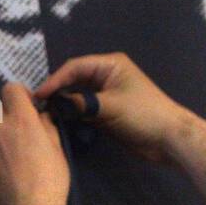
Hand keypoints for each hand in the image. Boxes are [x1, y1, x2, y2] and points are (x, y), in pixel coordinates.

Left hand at [0, 82, 69, 204]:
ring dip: (0, 129)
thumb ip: (46, 125)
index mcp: (21, 119)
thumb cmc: (51, 176)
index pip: (11, 88)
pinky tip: (8, 162)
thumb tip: (41, 116)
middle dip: (10, 112)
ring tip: (14, 146)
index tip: (30, 106)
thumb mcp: (57, 146)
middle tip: (24, 128)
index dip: (21, 94)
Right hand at [35, 52, 187, 163]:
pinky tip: (60, 121)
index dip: (55, 79)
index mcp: (110, 65)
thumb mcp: (110, 106)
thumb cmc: (143, 115)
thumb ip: (81, 104)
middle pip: (74, 79)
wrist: (168, 139)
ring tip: (44, 113)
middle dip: (57, 90)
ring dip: (65, 103)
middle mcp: (107, 76)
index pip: (75, 67)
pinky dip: (74, 114)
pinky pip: (85, 109)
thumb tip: (55, 105)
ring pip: (78, 95)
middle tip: (37, 104)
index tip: (39, 95)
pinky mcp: (108, 111)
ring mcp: (107, 94)